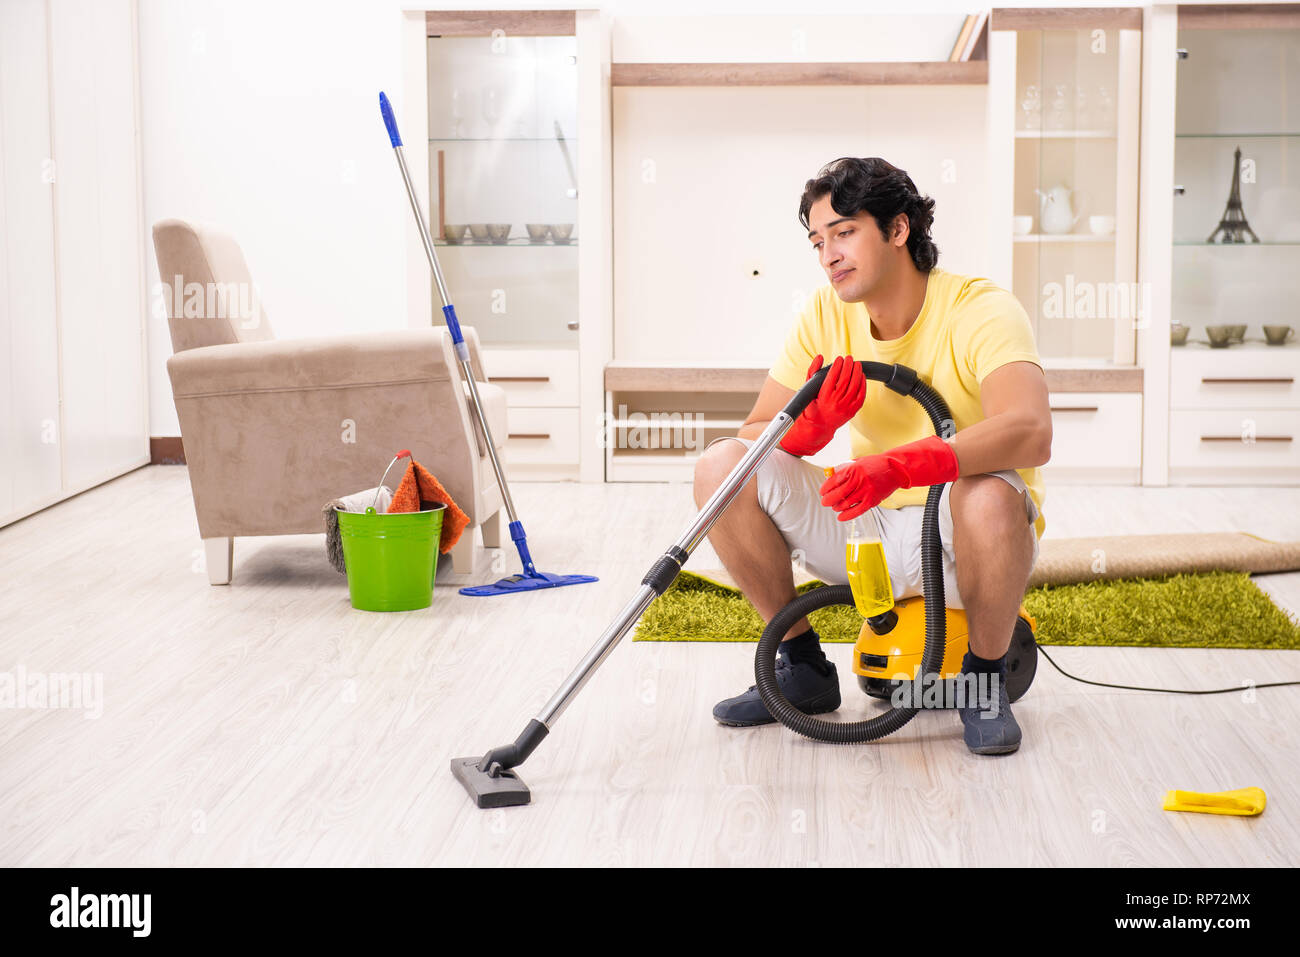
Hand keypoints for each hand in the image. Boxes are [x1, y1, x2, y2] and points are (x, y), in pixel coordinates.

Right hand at [779, 354, 866, 457]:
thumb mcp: (808, 389)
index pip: (833, 376)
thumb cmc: (812, 406)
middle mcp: (835, 402)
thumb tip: (820, 357)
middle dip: (848, 366)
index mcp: (823, 396)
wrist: (818, 426)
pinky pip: (861, 396)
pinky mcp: (852, 411)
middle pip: (845, 379)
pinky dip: (863, 384)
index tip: (839, 359)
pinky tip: (861, 376)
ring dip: (857, 372)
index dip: (837, 365)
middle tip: (849, 358)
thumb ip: (812, 371)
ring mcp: (845, 408)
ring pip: (855, 386)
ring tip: (857, 364)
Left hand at [819, 435, 959, 520]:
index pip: (833, 482)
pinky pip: (856, 511)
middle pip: (837, 495)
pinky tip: (840, 517)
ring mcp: (865, 491)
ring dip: (837, 507)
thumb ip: (843, 470)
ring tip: (835, 506)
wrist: (895, 469)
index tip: (822, 492)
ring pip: (845, 504)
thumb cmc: (874, 465)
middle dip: (828, 500)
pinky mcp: (872, 500)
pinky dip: (846, 516)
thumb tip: (829, 477)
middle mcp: (858, 480)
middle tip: (825, 502)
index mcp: (852, 469)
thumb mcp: (857, 463)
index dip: (825, 489)